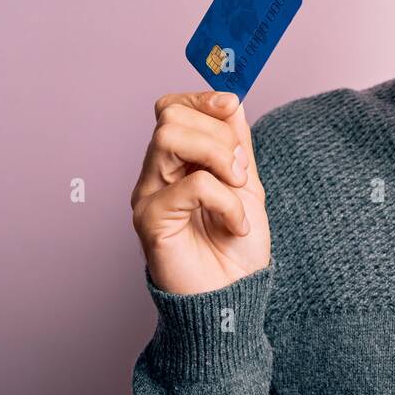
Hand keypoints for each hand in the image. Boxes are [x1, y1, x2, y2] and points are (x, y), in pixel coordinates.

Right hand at [130, 91, 269, 294]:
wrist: (233, 297)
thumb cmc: (236, 248)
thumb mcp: (246, 185)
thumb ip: (236, 144)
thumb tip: (231, 100)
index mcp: (177, 162)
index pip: (171, 108)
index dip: (201, 98)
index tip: (231, 105)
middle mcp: (155, 175)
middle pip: (170, 116)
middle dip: (217, 133)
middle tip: (240, 170)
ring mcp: (148, 196)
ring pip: (170, 138)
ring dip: (218, 156)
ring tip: (238, 189)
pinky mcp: (150, 220)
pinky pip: (192, 186)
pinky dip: (226, 201)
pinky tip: (235, 225)